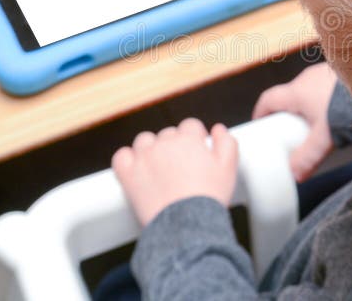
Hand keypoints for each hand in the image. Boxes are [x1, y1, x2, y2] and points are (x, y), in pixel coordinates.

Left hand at [112, 118, 238, 225]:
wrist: (186, 226)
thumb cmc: (209, 198)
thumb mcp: (229, 168)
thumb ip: (227, 142)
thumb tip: (218, 129)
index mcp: (189, 139)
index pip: (190, 125)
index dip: (194, 138)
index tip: (196, 151)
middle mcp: (164, 143)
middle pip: (168, 134)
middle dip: (174, 147)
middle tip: (181, 168)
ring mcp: (144, 157)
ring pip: (144, 141)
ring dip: (150, 150)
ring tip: (159, 170)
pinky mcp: (128, 173)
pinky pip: (121, 156)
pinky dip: (127, 160)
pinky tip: (137, 170)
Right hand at [252, 62, 337, 181]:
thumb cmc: (345, 111)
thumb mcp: (323, 140)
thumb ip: (307, 158)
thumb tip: (295, 175)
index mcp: (296, 92)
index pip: (268, 99)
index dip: (261, 112)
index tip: (260, 124)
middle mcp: (307, 78)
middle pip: (289, 94)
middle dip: (288, 111)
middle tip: (291, 128)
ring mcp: (325, 72)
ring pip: (309, 88)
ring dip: (308, 103)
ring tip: (317, 121)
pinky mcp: (341, 71)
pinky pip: (325, 84)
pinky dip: (325, 96)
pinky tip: (336, 109)